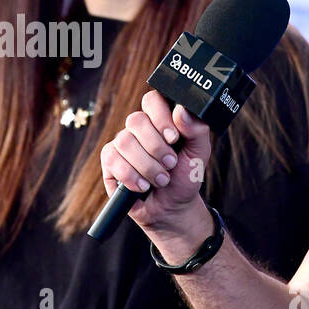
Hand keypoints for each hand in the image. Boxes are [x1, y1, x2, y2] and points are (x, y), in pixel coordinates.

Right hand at [100, 89, 214, 246]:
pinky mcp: (110, 161)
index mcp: (160, 119)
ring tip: (161, 180)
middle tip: (171, 164)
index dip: (161, 117)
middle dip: (156, 147)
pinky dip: (131, 176)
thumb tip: (181, 110)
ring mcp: (122, 143)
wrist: (173, 207)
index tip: (174, 138)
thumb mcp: (199, 153)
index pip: (152, 100)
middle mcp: (139, 128)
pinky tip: (143, 186)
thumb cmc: (185, 177)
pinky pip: (112, 159)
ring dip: (147, 166)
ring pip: (125, 142)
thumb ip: (196, 129)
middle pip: (136, 120)